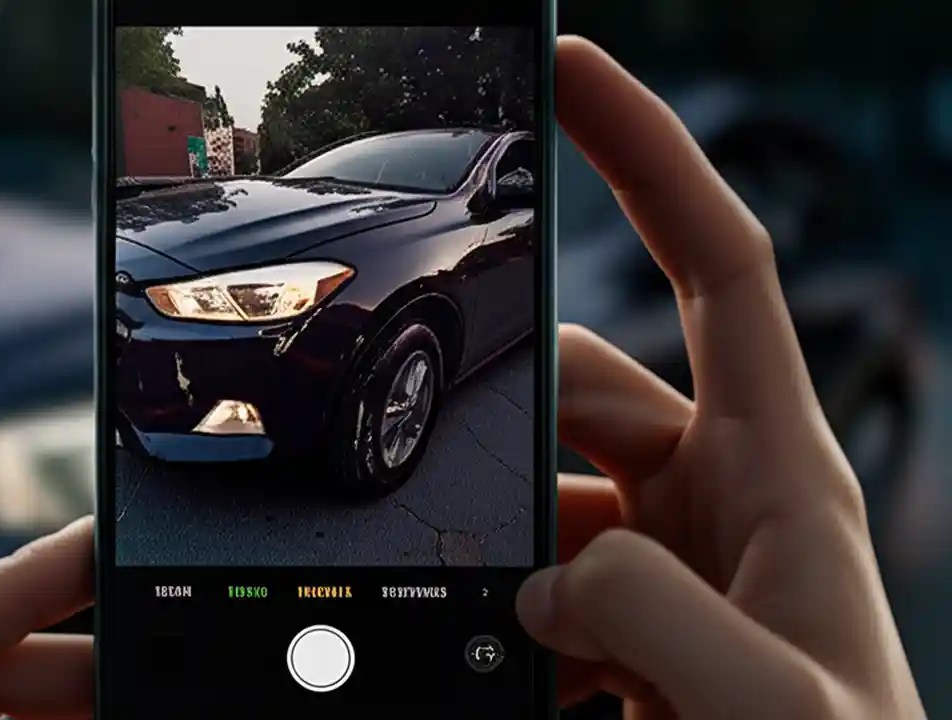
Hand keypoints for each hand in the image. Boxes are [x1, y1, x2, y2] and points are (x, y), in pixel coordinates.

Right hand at [518, 38, 925, 717]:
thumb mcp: (772, 708)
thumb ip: (658, 618)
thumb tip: (549, 574)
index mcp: (774, 470)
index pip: (719, 264)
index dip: (650, 152)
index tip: (570, 72)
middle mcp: (715, 495)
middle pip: (582, 383)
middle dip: (510, 421)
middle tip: (461, 512)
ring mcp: (664, 558)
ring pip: (540, 488)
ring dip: (498, 545)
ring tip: (503, 640)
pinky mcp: (625, 620)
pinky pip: (535, 574)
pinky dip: (503, 611)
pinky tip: (512, 675)